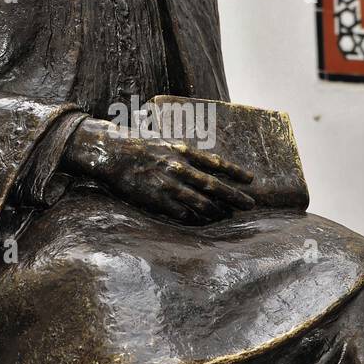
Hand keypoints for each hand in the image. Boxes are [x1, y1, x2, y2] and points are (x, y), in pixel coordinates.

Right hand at [61, 117, 254, 223]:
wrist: (113, 152)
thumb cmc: (138, 145)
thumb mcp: (165, 141)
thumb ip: (184, 152)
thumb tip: (202, 161)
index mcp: (183, 151)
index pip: (216, 163)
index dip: (235, 172)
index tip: (250, 180)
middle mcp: (180, 168)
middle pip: (214, 185)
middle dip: (234, 196)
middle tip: (250, 204)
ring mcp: (169, 185)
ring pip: (201, 202)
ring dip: (217, 210)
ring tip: (228, 215)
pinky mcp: (157, 199)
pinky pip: (182, 213)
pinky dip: (195, 218)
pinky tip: (204, 221)